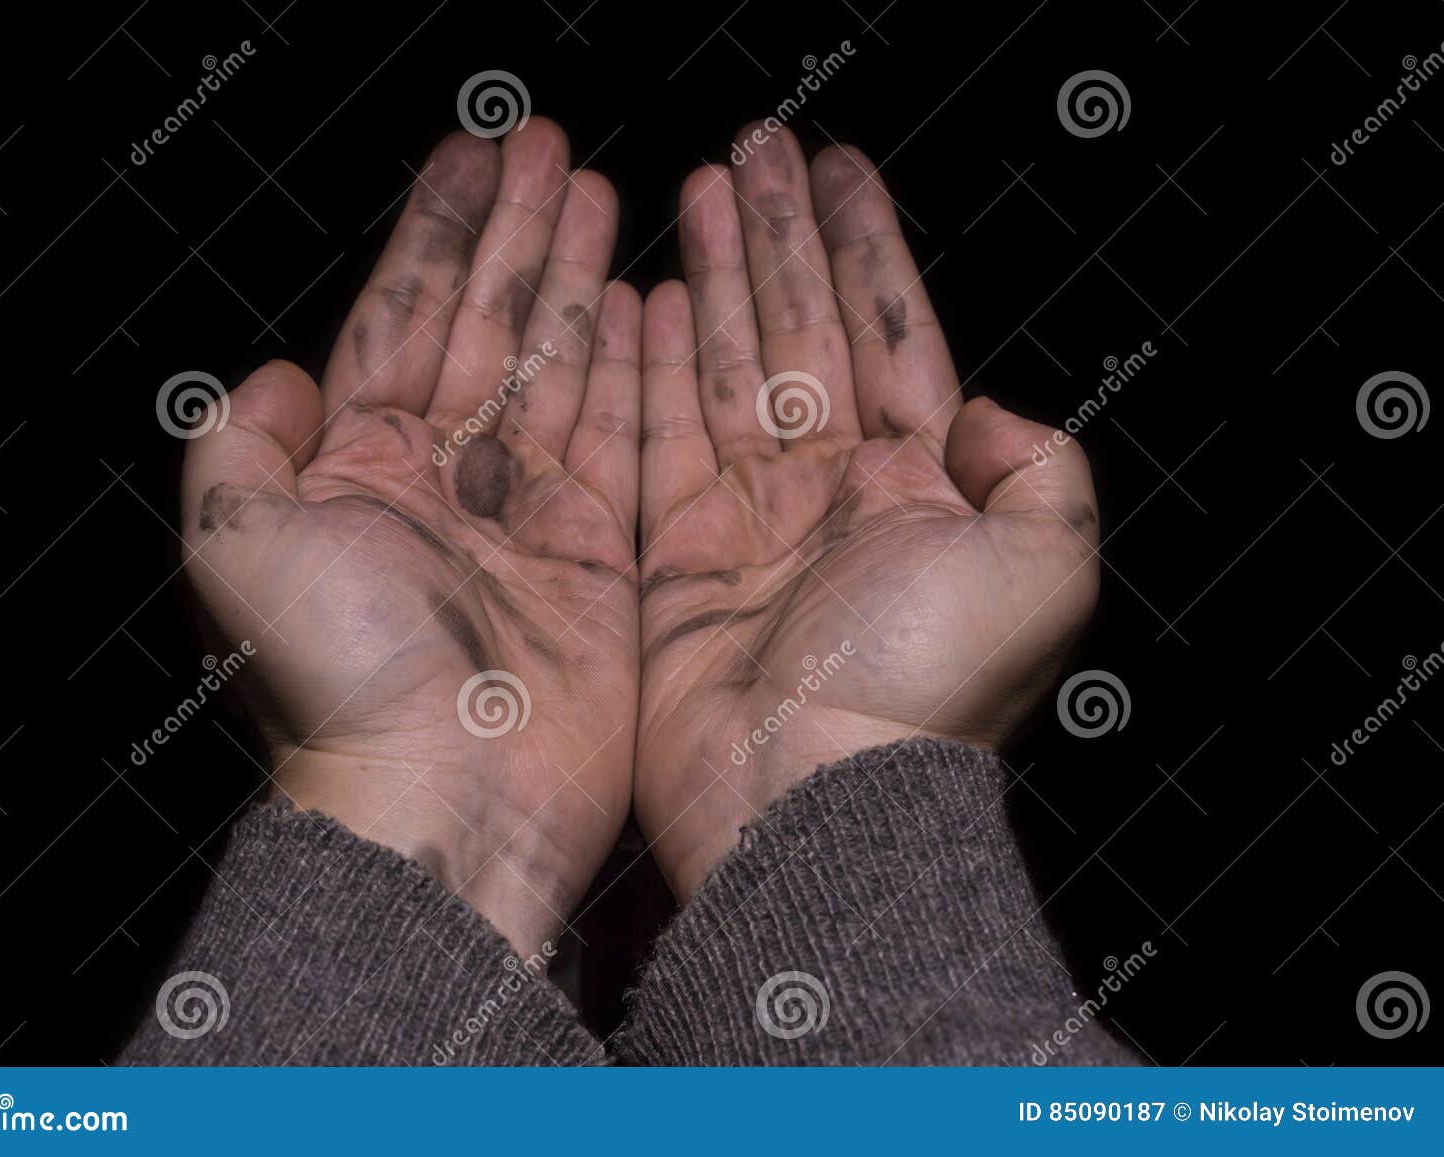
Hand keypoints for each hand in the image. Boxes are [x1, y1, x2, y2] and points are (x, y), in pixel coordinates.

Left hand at [181, 120, 640, 955]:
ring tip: (602, 192)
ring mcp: (524, 519)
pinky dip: (630, 367)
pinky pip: (618, 438)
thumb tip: (265, 378)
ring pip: (555, 366)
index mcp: (360, 468)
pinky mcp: (596, 558)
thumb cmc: (346, 680)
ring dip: (574, 278)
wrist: (448, 794)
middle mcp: (443, 484)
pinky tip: (643, 302)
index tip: (473, 152)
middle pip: (486, 325)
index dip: (437, 232)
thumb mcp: (242, 548)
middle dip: (515, 231)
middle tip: (547, 143)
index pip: (403, 318)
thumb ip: (239, 451)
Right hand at [634, 127, 1099, 898]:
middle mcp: (832, 496)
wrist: (807, 796)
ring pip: (728, 368)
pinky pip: (655, 439)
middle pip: (802, 333)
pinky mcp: (674, 559)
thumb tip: (992, 414)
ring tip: (698, 189)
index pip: (886, 336)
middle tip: (754, 146)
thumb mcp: (1041, 571)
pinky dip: (649, 366)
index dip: (863, 247)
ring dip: (718, 275)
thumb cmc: (922, 689)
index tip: (836, 165)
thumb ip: (1039, 472)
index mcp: (919, 488)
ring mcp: (748, 523)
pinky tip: (646, 299)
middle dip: (781, 236)